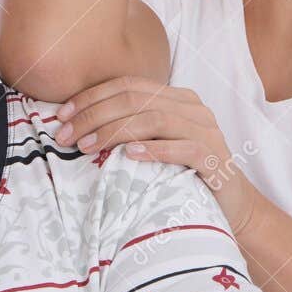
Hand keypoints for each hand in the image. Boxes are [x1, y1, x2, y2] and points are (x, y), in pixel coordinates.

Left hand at [55, 77, 264, 235]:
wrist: (230, 205)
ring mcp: (206, 131)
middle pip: (136, 100)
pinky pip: (184, 148)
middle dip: (94, 115)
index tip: (61, 116)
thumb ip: (129, 130)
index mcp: (176, 98)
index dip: (91, 97)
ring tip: (88, 147)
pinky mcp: (215, 159)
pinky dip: (155, 149)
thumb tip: (77, 128)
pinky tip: (130, 156)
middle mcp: (193, 108)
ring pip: (155, 119)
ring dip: (115, 131)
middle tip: (65, 136)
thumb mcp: (155, 145)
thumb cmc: (183, 175)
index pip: (127, 86)